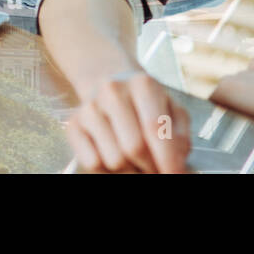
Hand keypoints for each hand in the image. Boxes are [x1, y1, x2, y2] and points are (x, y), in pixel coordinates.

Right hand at [66, 71, 190, 173]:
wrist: (108, 80)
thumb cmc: (144, 100)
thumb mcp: (171, 107)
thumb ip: (180, 134)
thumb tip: (178, 161)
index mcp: (142, 84)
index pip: (154, 127)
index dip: (167, 158)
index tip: (175, 174)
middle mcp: (112, 92)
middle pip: (133, 147)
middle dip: (149, 167)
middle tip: (156, 169)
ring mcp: (89, 108)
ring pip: (114, 159)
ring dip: (130, 170)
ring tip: (137, 162)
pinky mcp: (73, 125)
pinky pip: (92, 163)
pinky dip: (107, 171)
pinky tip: (117, 158)